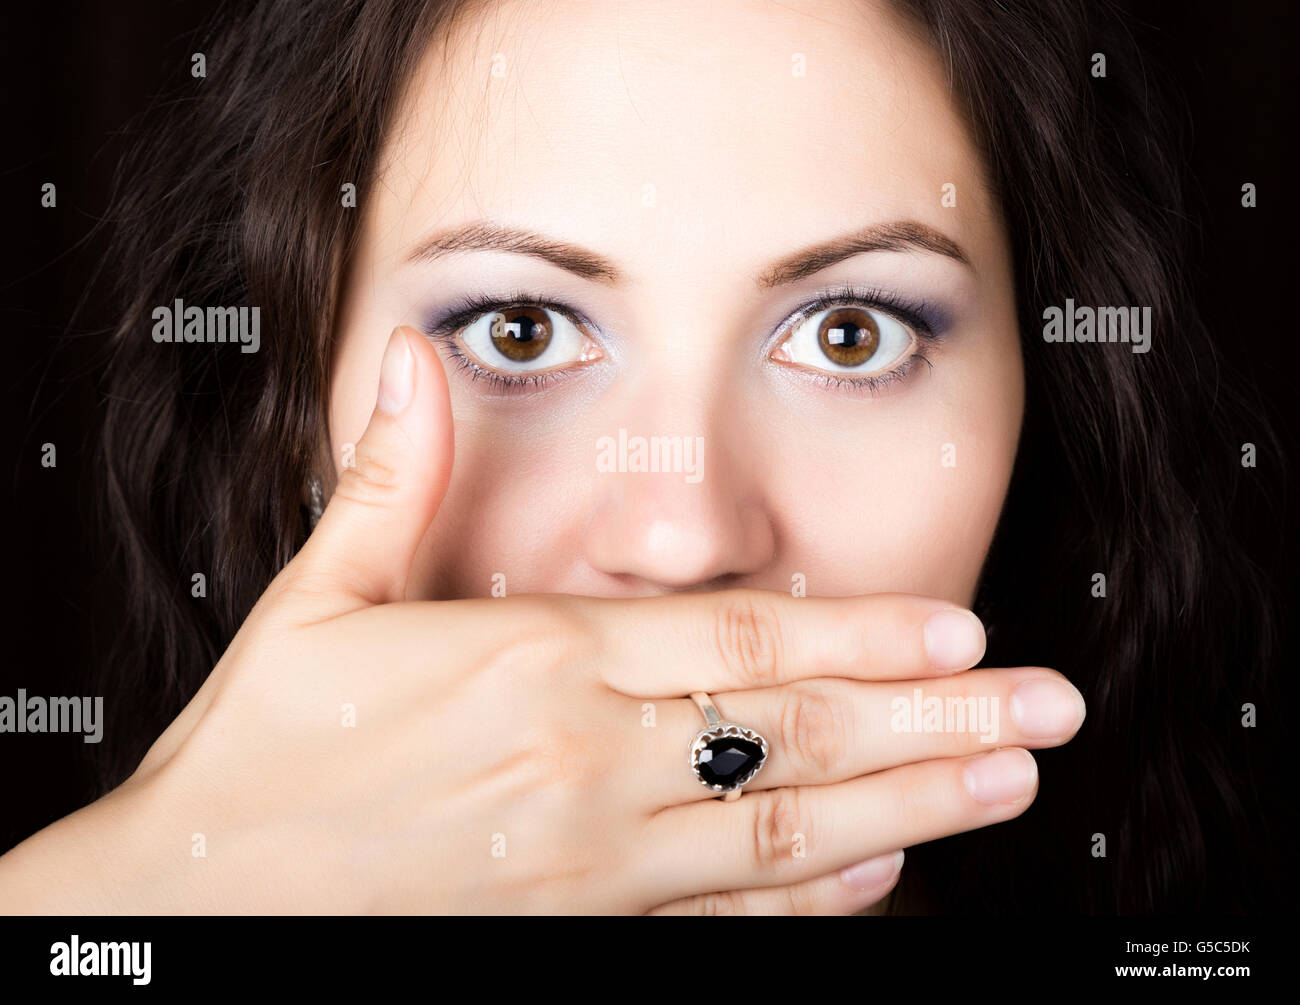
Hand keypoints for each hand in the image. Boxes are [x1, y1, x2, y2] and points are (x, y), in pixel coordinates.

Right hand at [0, 326, 1084, 914]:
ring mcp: (590, 863)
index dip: (859, 633)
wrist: (196, 903)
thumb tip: (421, 367)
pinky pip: (720, 924)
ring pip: (781, 833)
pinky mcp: (576, 932)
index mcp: (529, 669)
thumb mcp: (316, 601)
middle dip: (934, 720)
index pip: (734, 643)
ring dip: (910, 805)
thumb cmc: (259, 753)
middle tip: (1046, 711)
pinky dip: (812, 905)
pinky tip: (888, 881)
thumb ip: (393, 484)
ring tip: (1005, 785)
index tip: (961, 629)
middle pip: (791, 736)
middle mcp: (581, 766)